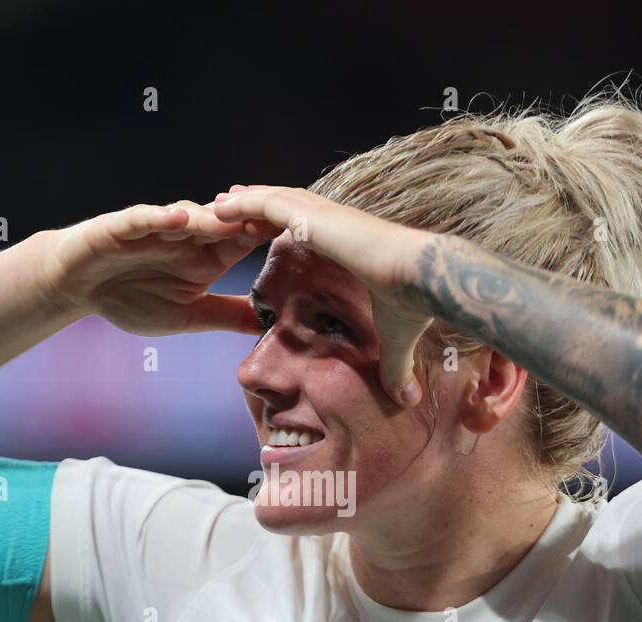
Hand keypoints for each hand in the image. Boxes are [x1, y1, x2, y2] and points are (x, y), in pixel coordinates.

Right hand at [41, 200, 265, 335]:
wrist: (77, 286)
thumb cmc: (130, 297)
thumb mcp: (185, 316)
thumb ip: (225, 315)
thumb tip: (267, 326)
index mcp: (206, 256)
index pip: (245, 241)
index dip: (270, 237)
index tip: (301, 236)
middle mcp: (187, 236)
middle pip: (225, 222)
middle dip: (250, 217)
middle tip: (279, 216)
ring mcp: (158, 227)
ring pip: (191, 215)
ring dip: (212, 217)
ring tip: (234, 219)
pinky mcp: (124, 225)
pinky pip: (145, 217)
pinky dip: (162, 216)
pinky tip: (180, 218)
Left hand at [213, 185, 434, 404]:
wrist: (423, 277)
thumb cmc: (414, 303)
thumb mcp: (397, 339)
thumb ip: (396, 366)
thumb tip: (410, 400)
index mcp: (348, 241)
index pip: (309, 226)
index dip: (286, 225)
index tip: (266, 229)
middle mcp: (335, 222)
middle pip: (286, 207)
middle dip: (258, 206)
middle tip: (230, 206)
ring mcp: (324, 215)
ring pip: (273, 201)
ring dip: (245, 201)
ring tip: (219, 202)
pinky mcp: (314, 217)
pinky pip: (268, 205)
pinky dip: (244, 203)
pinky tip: (221, 205)